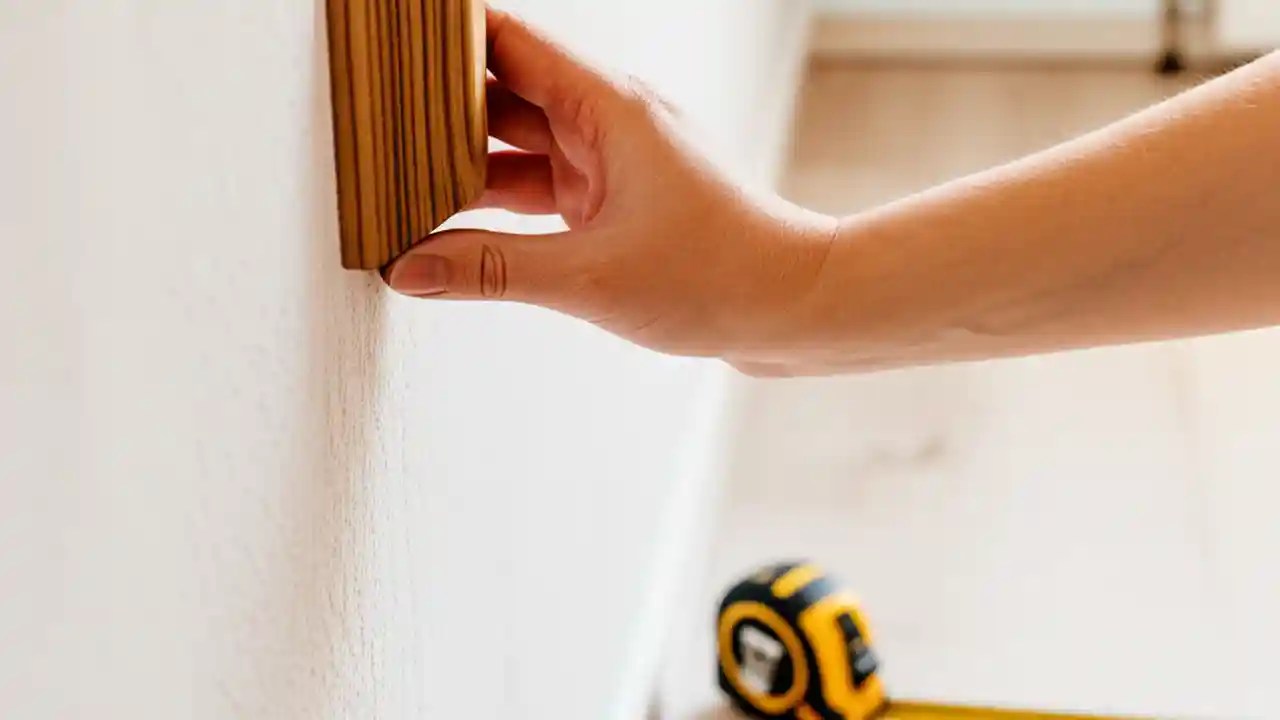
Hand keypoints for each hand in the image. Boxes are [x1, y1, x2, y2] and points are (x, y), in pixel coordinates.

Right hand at [383, 8, 836, 371]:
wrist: (795, 307)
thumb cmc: (719, 276)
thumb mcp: (591, 277)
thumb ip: (492, 269)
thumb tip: (408, 267)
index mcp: (606, 106)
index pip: (506, 40)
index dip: (442, 34)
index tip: (383, 34)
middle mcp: (606, 121)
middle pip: (501, 90)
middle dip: (434, 104)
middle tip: (364, 117)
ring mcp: (610, 161)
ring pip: (515, 143)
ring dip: (461, 160)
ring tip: (390, 176)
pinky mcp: (614, 200)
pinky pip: (537, 184)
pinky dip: (494, 201)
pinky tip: (448, 222)